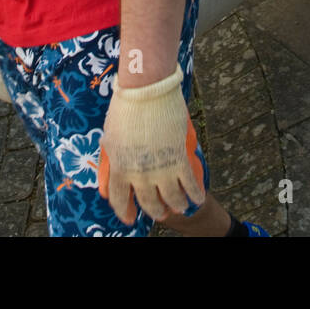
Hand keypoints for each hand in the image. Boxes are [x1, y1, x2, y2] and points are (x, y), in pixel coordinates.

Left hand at [98, 66, 204, 223]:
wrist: (146, 90)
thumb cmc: (125, 106)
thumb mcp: (111, 134)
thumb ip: (115, 153)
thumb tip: (116, 162)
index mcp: (119, 167)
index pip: (119, 199)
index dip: (125, 211)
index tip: (129, 218)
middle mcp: (139, 174)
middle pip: (148, 203)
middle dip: (155, 211)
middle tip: (160, 213)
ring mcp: (160, 169)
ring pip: (172, 199)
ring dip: (178, 205)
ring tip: (181, 206)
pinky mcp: (179, 159)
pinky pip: (190, 184)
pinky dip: (196, 193)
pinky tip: (198, 197)